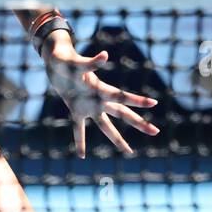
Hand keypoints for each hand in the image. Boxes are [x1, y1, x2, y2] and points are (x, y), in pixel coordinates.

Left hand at [41, 33, 158, 157]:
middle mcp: (98, 100)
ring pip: (106, 126)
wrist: (55, 58)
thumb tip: (105, 55)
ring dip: (117, 138)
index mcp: (100, 89)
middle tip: (156, 132)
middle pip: (123, 114)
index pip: (122, 97)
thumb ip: (92, 63)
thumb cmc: (66, 59)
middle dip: (139, 123)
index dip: (138, 101)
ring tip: (129, 151)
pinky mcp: (75, 109)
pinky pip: (79, 129)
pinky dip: (80, 141)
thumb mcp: (78, 64)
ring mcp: (88, 106)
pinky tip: (82, 155)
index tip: (154, 103)